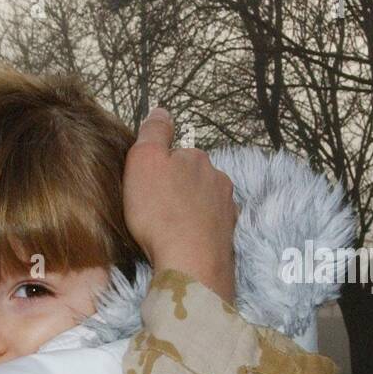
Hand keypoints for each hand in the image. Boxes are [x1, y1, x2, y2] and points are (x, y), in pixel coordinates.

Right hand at [123, 108, 236, 304]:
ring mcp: (227, 209)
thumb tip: (161, 111)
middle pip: (193, 177)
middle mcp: (218, 179)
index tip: (145, 185)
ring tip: (168, 227)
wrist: (189, 262)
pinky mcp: (228, 238)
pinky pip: (210, 227)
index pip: (177, 154)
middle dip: (177, 187)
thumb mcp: (144, 161)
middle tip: (154, 207)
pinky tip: (185, 242)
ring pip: (204, 202)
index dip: (158, 168)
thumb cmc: (160, 212)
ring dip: (189, 210)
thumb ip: (154, 132)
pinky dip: (198, 231)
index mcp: (198, 159)